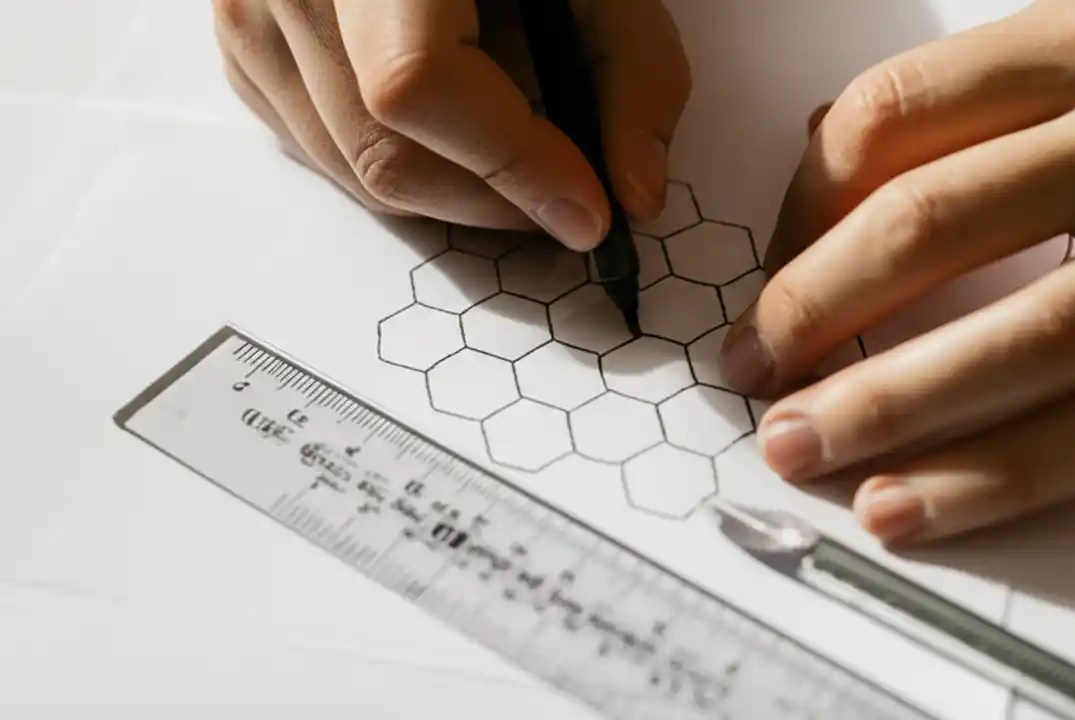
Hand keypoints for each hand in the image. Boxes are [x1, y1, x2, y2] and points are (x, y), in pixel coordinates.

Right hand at [212, 0, 690, 248]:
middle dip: (492, 202)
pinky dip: (395, 168)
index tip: (589, 212)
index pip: (419, 82)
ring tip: (517, 167)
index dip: (511, 164)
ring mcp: (249, 10)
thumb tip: (633, 198)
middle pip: (382, 149)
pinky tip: (449, 138)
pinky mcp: (243, 44)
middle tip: (567, 203)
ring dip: (450, 196)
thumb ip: (633, 76)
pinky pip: (318, 151)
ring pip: (349, 168)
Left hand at [724, 0, 1074, 542]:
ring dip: (889, 405)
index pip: (895, 115)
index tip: (771, 268)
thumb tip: (828, 149)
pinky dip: (1003, 475)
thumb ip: (987, 88)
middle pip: (935, 225)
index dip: (803, 200)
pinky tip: (913, 507)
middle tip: (751, 367)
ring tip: (798, 448)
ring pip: (1024, 337)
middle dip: (816, 307)